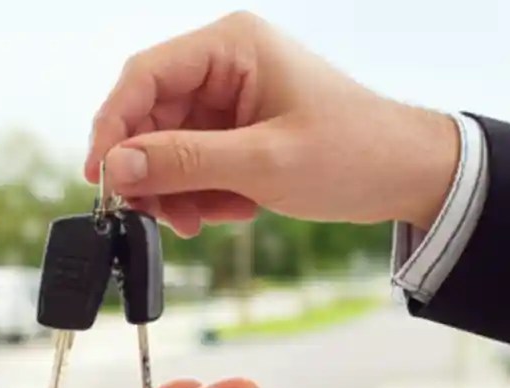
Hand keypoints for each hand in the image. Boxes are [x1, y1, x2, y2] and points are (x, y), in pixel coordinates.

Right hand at [86, 11, 459, 236]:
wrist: (408, 176)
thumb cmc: (355, 154)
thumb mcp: (264, 164)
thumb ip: (184, 163)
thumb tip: (117, 169)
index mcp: (231, 45)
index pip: (144, 77)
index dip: (113, 127)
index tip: (102, 178)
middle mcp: (223, 64)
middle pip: (149, 115)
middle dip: (150, 171)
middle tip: (155, 216)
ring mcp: (228, 98)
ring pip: (165, 146)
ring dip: (176, 190)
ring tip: (204, 219)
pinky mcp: (235, 130)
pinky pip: (191, 162)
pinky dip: (199, 193)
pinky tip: (230, 210)